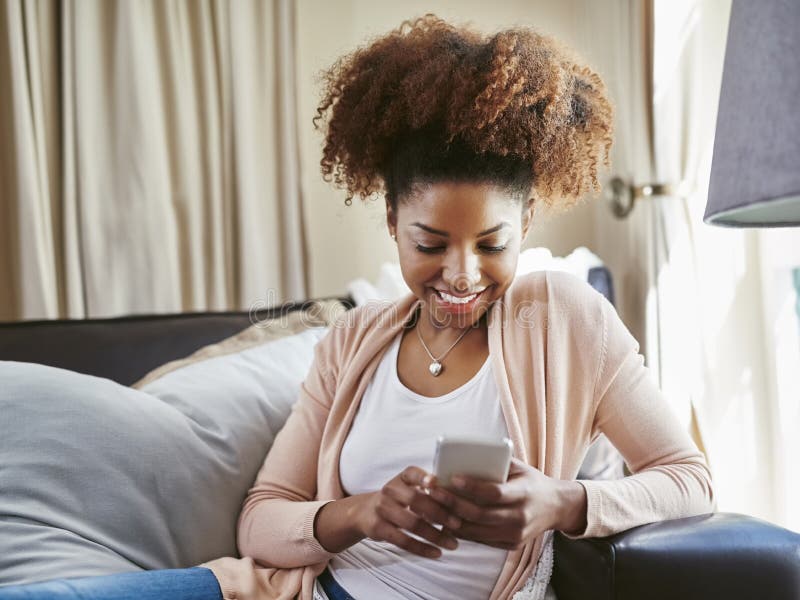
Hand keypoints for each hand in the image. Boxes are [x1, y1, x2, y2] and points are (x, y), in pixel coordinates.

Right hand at [352, 466, 462, 558]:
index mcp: (402, 477)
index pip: (412, 473)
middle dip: (439, 513)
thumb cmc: (399, 500)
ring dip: (435, 535)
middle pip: (416, 500)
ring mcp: (382, 508)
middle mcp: (390, 489)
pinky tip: (436, 553)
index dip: (423, 477)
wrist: (365, 512)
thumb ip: (429, 492)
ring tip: (453, 544)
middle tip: (458, 524)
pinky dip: (422, 548)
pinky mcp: (378, 528)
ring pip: (411, 523)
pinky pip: (403, 540)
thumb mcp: (409, 489)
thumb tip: (460, 501)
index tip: (435, 483)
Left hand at [428, 458, 586, 549]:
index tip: (452, 478)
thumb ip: (496, 462)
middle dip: (453, 504)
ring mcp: (516, 534)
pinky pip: (481, 540)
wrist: (556, 508)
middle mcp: (520, 517)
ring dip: (451, 520)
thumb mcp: (520, 467)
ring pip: (476, 531)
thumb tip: (463, 454)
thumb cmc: (531, 482)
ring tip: (433, 507)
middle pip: (480, 514)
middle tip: (434, 492)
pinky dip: (461, 531)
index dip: (472, 487)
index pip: (494, 493)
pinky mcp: (511, 545)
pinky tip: (446, 520)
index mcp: (524, 493)